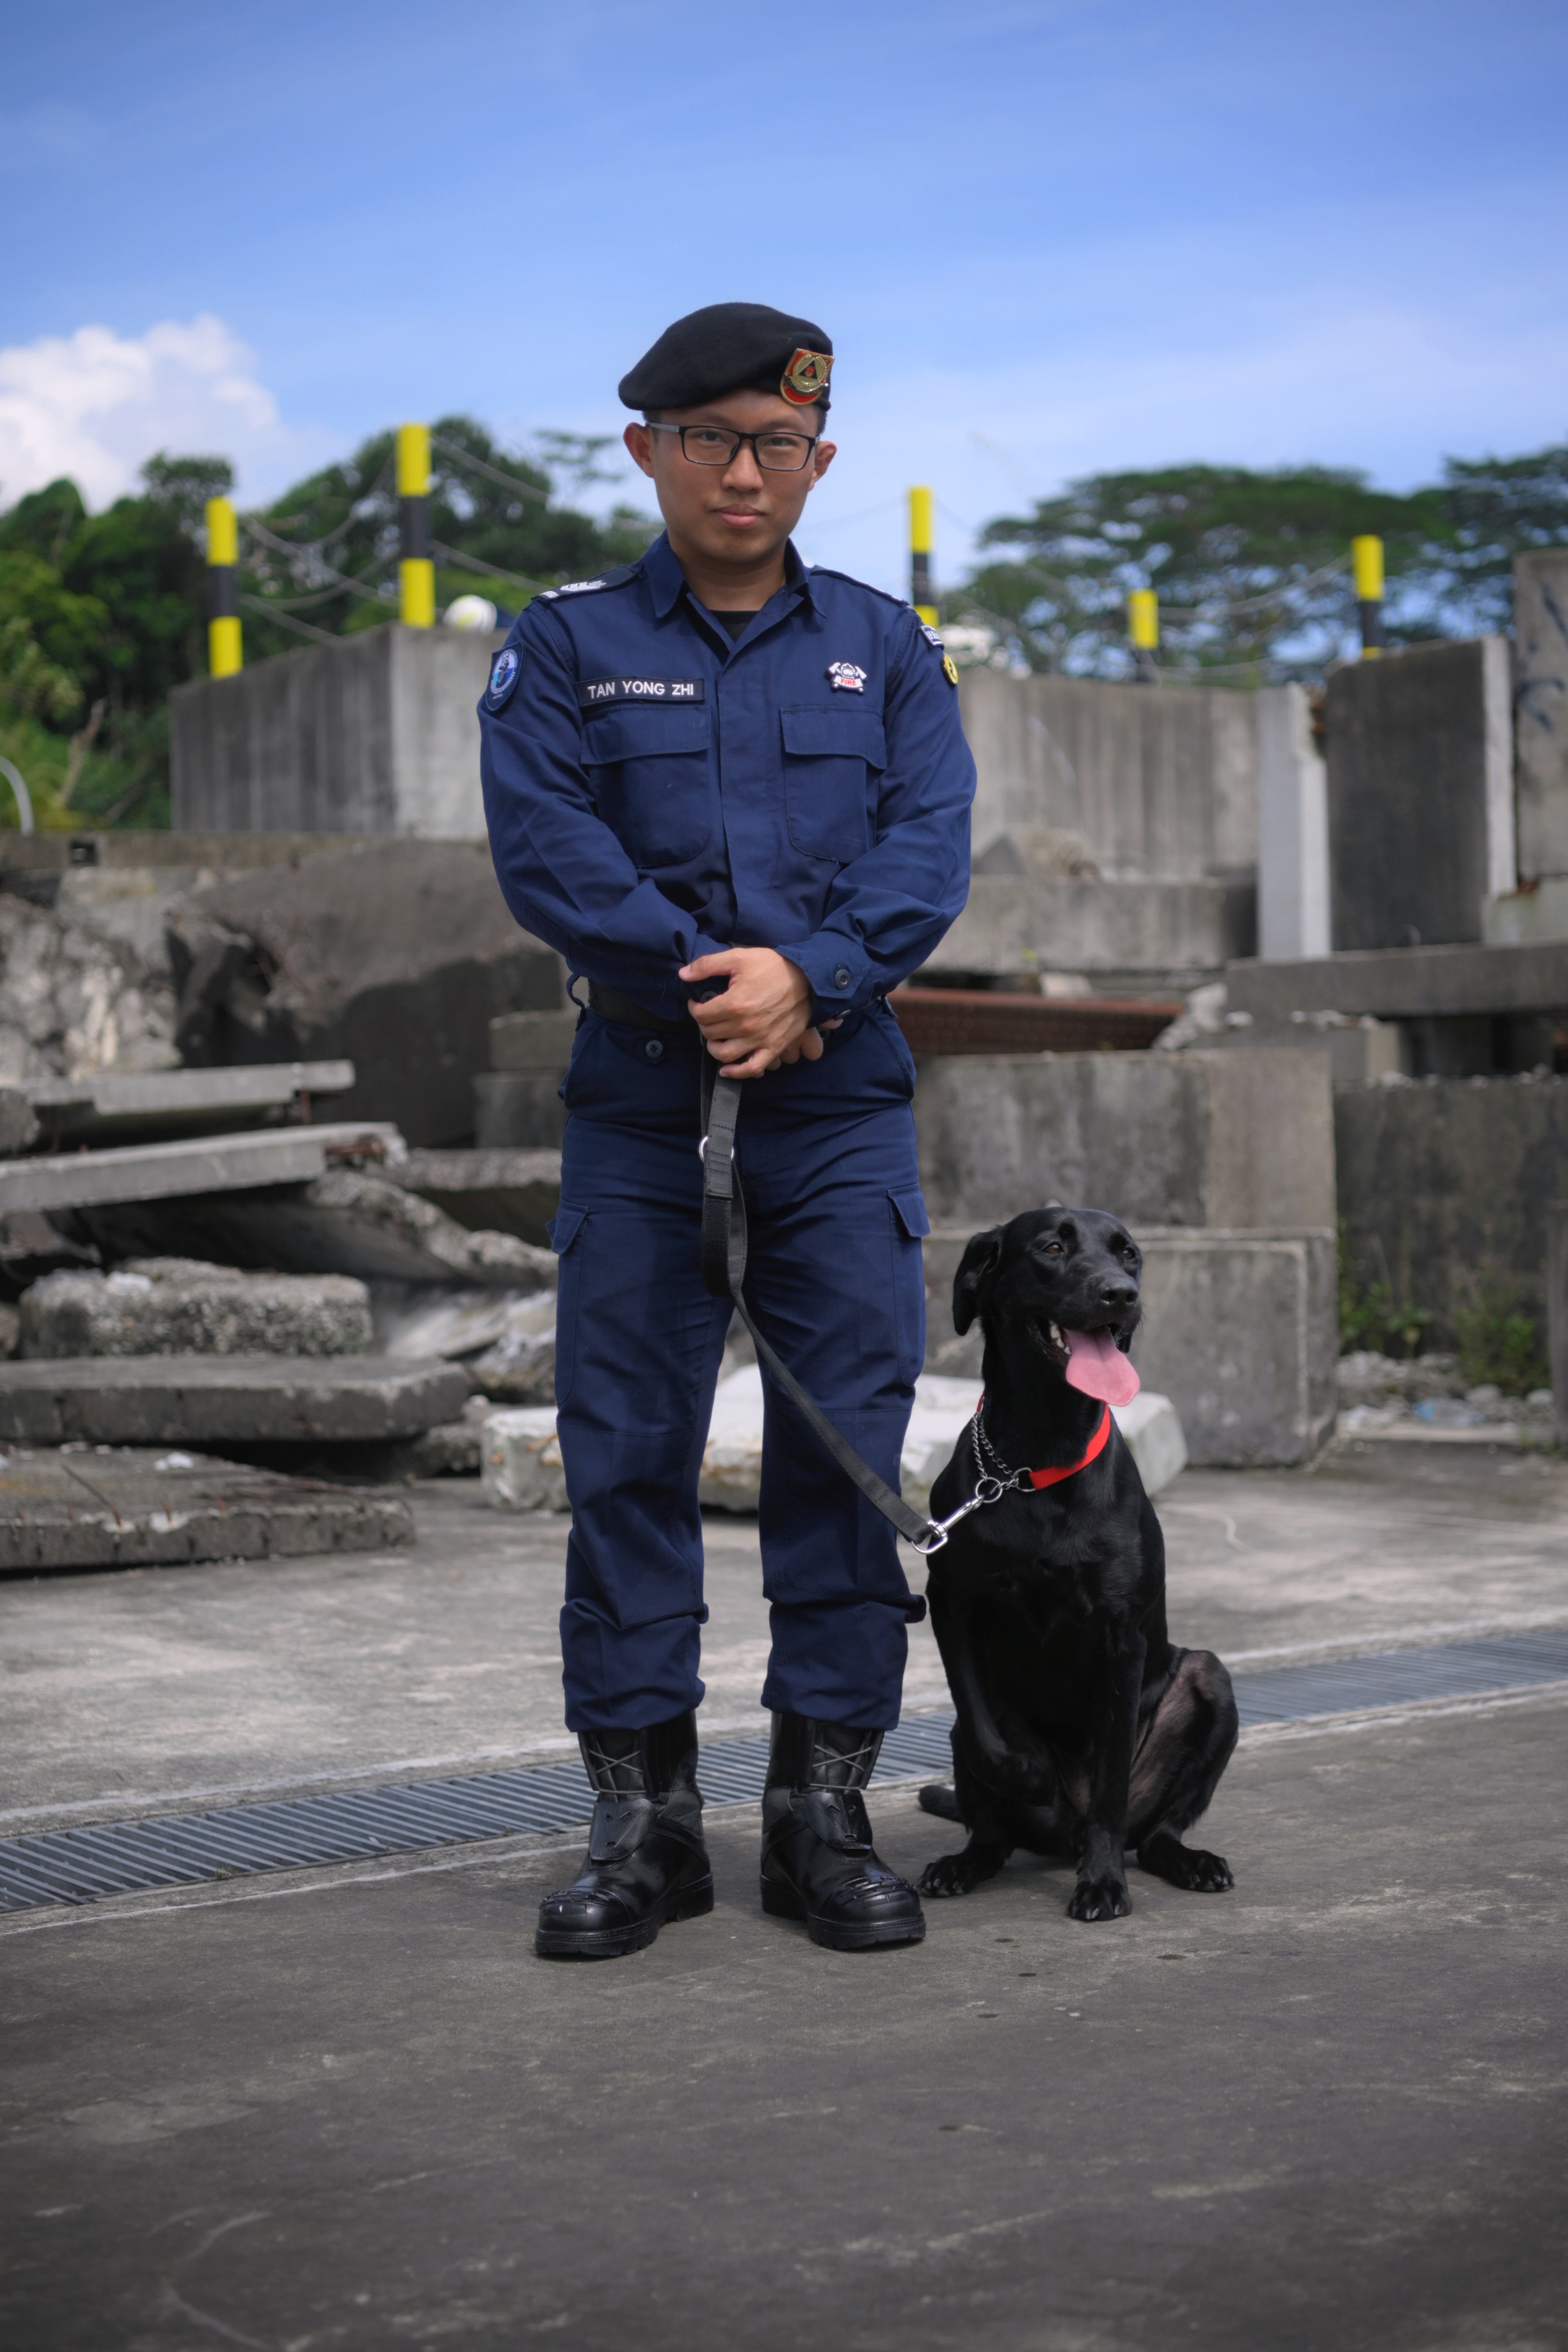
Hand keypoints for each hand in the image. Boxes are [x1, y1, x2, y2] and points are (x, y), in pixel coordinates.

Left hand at [678, 947, 820, 1078]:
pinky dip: (737, 1072)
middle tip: (709, 1015)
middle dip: (704, 1024)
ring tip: (715, 1037)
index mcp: (734, 1004)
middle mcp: (744, 1026)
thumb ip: (707, 965)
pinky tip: (726, 1070)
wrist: (808, 978)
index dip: (695, 1008)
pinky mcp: (773, 1047)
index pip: (701, 1015)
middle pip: (710, 1033)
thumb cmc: (773, 966)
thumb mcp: (738, 957)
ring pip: (724, 1054)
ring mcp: (759, 1039)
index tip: (699, 1003)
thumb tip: (683, 975)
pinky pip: (752, 1068)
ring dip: (714, 1047)